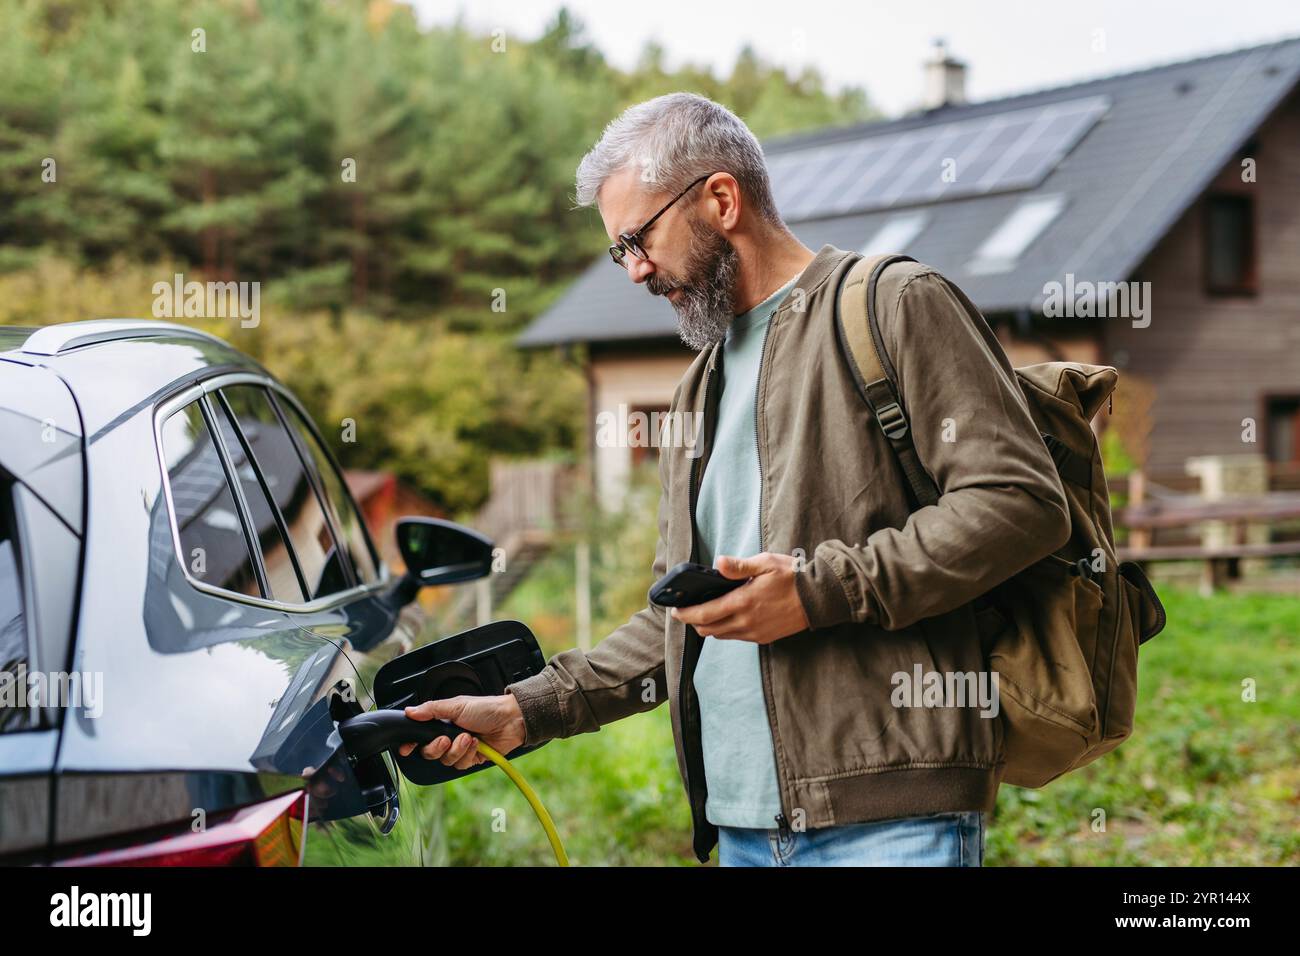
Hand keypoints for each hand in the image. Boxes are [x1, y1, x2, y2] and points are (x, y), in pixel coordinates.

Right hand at [398, 693, 526, 769]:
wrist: (511, 719)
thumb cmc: (487, 708)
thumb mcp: (456, 705)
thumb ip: (431, 710)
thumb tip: (409, 711)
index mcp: (442, 722)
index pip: (420, 736)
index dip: (411, 743)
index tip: (406, 747)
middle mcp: (449, 736)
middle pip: (429, 753)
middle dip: (436, 747)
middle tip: (446, 738)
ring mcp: (460, 748)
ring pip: (445, 761)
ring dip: (457, 749)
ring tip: (469, 737)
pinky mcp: (472, 759)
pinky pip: (461, 765)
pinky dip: (468, 754)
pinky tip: (477, 743)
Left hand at [670, 553, 810, 643]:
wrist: (820, 599)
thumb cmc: (793, 576)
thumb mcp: (766, 563)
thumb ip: (740, 567)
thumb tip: (718, 563)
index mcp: (743, 602)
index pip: (704, 614)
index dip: (685, 613)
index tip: (675, 609)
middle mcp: (746, 622)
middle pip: (707, 629)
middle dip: (693, 621)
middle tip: (687, 610)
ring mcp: (755, 633)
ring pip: (720, 635)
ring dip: (709, 626)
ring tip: (705, 611)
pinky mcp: (763, 638)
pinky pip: (736, 637)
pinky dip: (725, 629)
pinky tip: (727, 615)